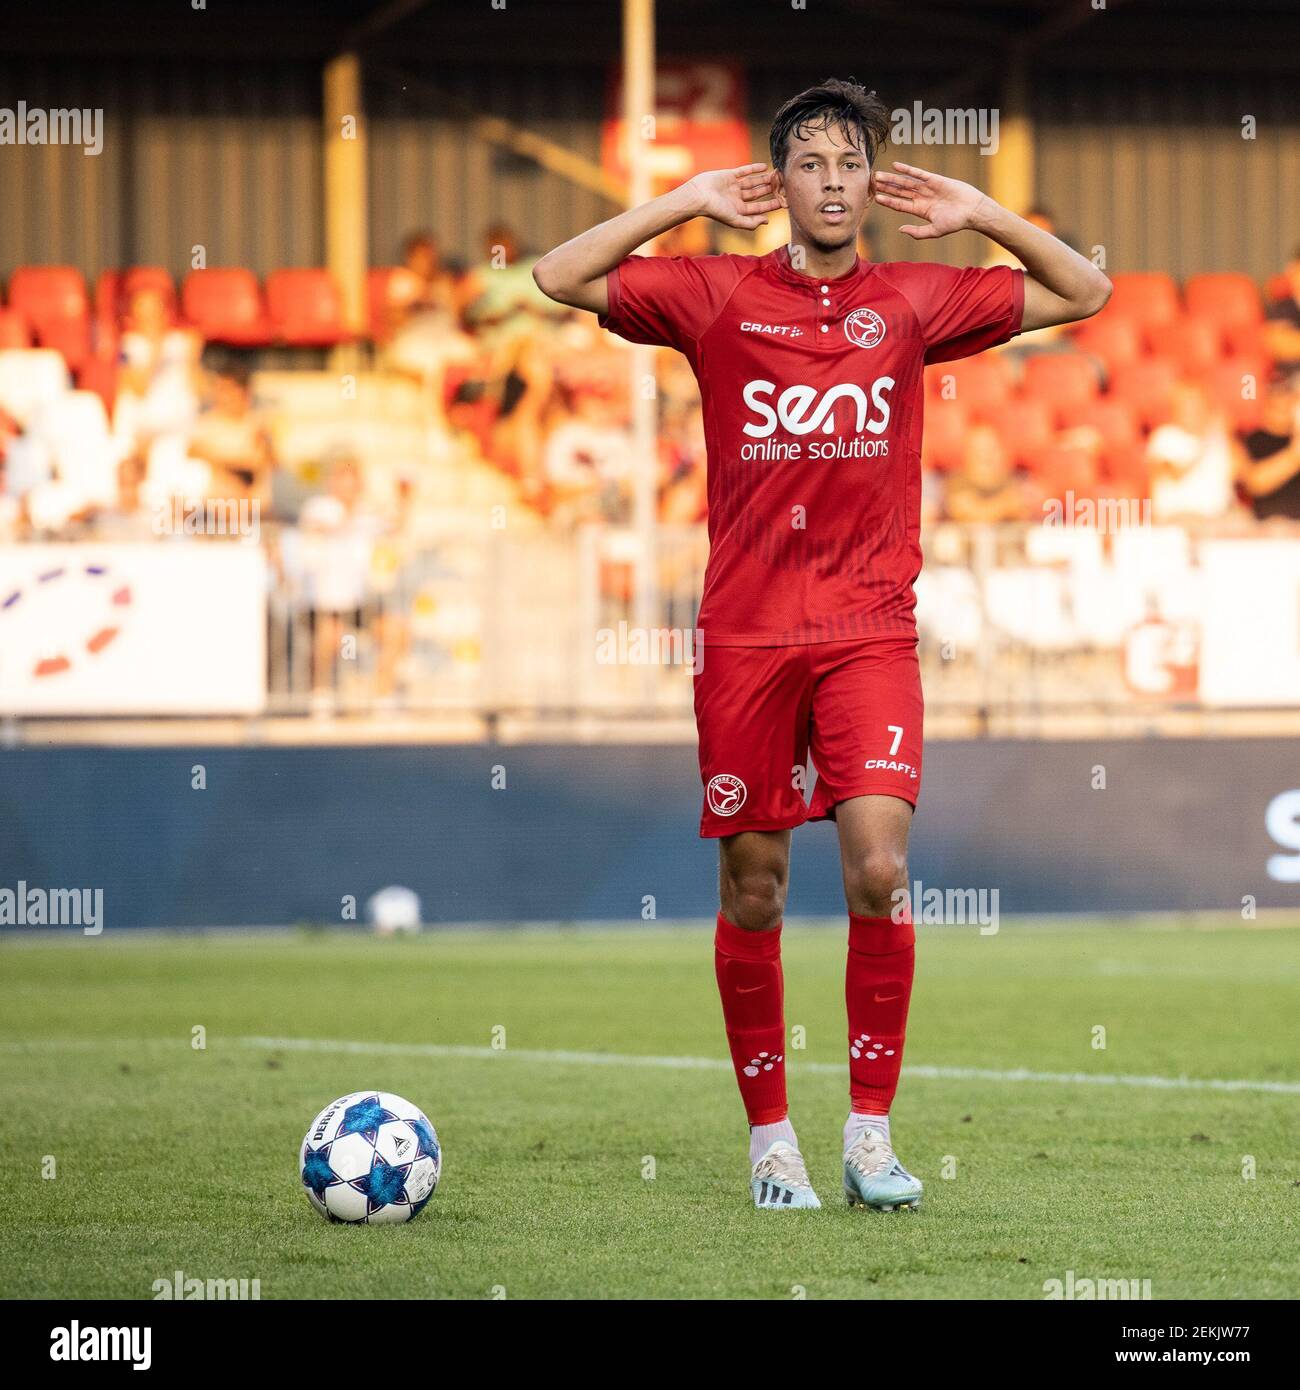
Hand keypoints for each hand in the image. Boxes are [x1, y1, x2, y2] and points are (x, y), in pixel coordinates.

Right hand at [686, 163, 781, 230]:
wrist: (699, 196)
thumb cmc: (715, 211)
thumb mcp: (735, 220)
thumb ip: (751, 223)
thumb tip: (767, 221)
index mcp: (739, 210)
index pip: (759, 208)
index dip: (771, 205)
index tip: (783, 201)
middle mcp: (738, 198)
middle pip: (757, 194)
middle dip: (769, 190)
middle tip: (782, 185)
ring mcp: (734, 186)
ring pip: (753, 182)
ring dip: (764, 179)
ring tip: (776, 175)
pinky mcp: (729, 175)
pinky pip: (744, 171)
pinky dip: (754, 169)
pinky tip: (764, 166)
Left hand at [873, 162, 991, 239]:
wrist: (972, 210)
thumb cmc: (956, 222)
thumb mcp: (934, 230)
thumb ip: (917, 232)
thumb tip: (900, 229)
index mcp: (920, 210)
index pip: (899, 204)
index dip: (888, 201)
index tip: (875, 197)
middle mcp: (921, 198)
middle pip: (899, 191)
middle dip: (886, 187)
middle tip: (872, 182)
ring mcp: (927, 188)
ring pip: (906, 182)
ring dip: (892, 178)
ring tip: (879, 175)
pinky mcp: (935, 179)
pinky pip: (918, 173)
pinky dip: (907, 169)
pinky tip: (896, 166)